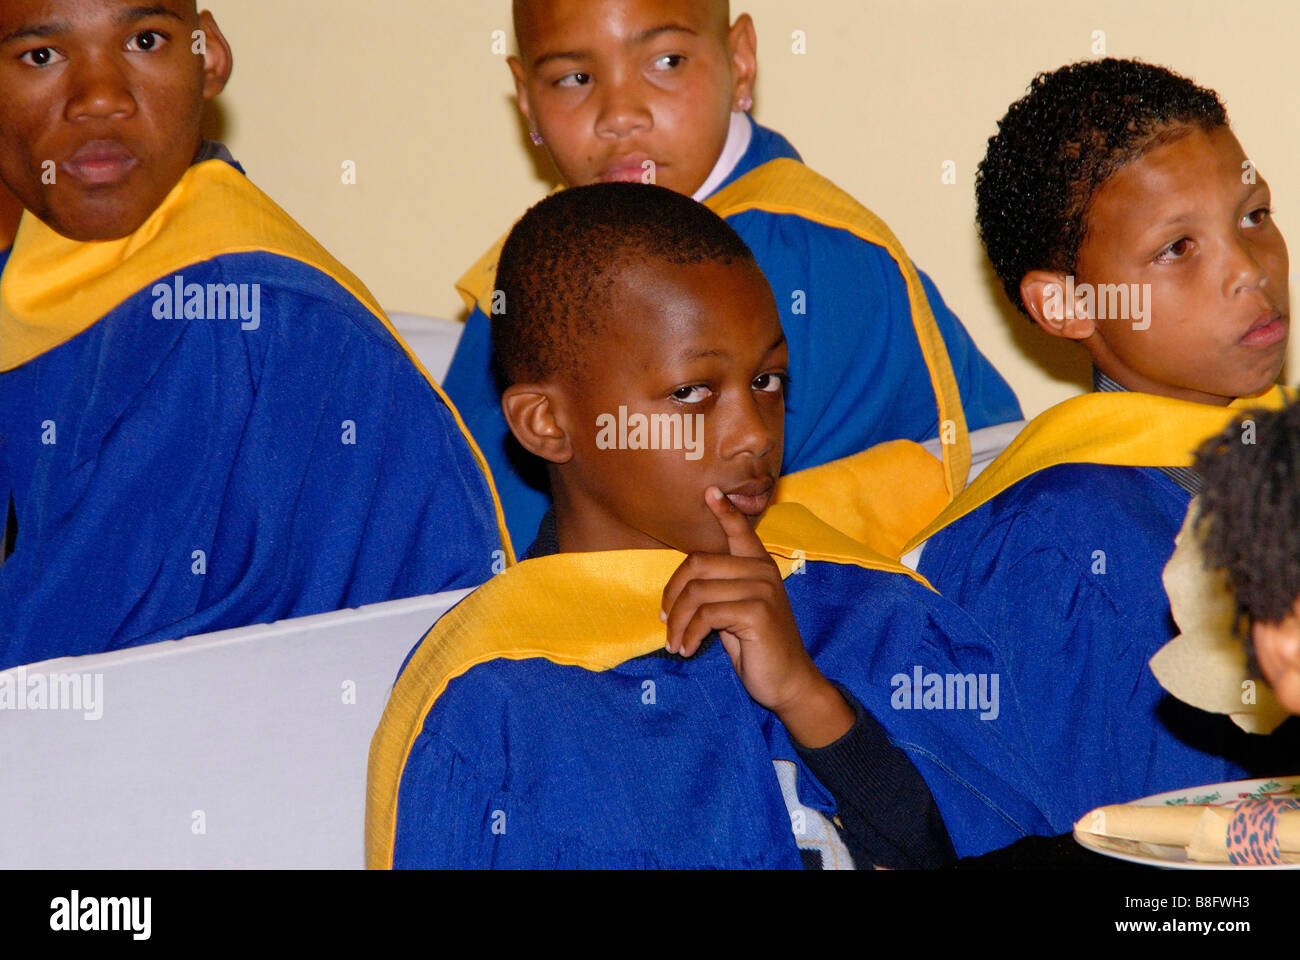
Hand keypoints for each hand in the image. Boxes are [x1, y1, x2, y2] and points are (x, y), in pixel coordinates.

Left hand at [659, 487, 853, 746]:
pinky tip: (688, 649)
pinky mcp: (757, 612)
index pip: (740, 530)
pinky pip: (706, 615)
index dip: (724, 510)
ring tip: (675, 643)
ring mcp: (762, 590)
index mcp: (758, 565)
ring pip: (697, 593)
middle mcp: (762, 571)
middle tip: (666, 622)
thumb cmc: (756, 646)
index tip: (709, 491)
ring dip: (678, 623)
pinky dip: (689, 634)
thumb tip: (682, 584)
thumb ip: (718, 590)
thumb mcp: (735, 611)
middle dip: (673, 596)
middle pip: (698, 564)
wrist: (787, 681)